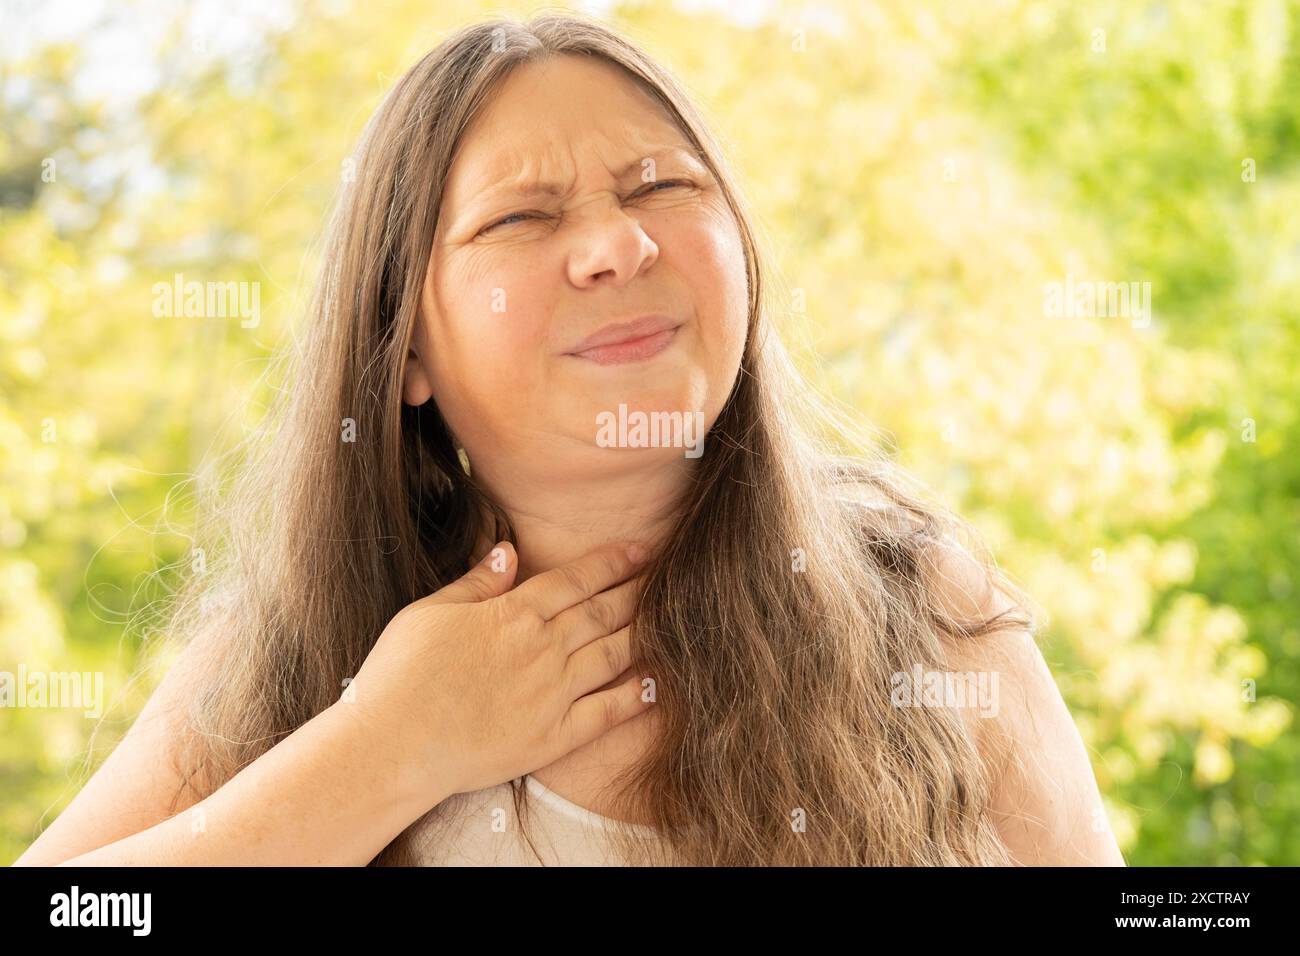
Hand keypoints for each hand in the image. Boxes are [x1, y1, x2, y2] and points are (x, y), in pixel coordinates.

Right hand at [343, 540, 652, 807]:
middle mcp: (543, 648)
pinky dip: (636, 696)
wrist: (392, 746)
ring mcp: (554, 693)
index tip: (640, 551)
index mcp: (514, 613)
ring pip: (614, 653)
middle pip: (604, 611)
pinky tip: (655, 684)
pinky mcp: (555, 736)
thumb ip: (476, 582)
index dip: (613, 562)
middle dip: (639, 590)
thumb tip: (509, 551)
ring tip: (670, 619)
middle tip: (668, 577)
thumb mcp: (429, 612)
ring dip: (644, 633)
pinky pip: (608, 712)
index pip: (576, 579)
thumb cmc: (399, 676)